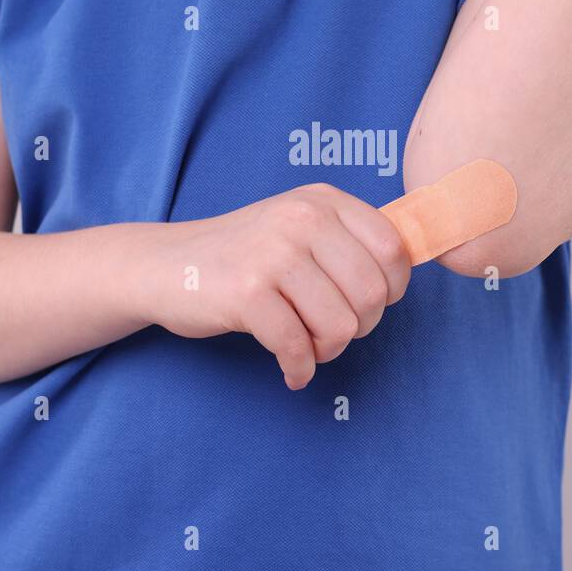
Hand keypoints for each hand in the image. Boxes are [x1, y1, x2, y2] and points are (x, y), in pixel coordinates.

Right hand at [145, 184, 411, 389]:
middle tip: (329, 333)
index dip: (392, 290)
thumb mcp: (298, 227)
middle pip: (373, 295)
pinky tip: (290, 369)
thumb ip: (348, 242)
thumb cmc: (243, 256)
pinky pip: (297, 347)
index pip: (393, 249)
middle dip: (359, 328)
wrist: (165, 266)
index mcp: (323, 201)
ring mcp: (273, 253)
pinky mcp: (246, 292)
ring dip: (327, 351)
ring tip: (306, 347)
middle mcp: (301, 219)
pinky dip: (298, 369)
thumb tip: (406, 272)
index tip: (366, 304)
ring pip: (341, 326)